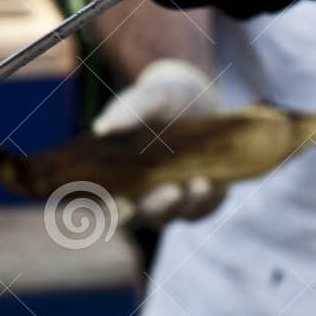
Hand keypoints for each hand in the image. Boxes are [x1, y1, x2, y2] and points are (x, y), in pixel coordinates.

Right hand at [93, 59, 225, 225]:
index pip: (107, 207)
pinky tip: (215, 186)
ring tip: (200, 183)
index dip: (114, 212)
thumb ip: (125, 113)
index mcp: (115, 179)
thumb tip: (101, 127)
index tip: (124, 204)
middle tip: (171, 193)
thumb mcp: (146, 100)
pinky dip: (209, 200)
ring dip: (188, 202)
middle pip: (144, 216)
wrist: (194, 101)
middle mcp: (139, 198)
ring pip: (174, 214)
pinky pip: (203, 209)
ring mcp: (169, 203)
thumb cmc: (158, 103)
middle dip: (158, 207)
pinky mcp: (199, 202)